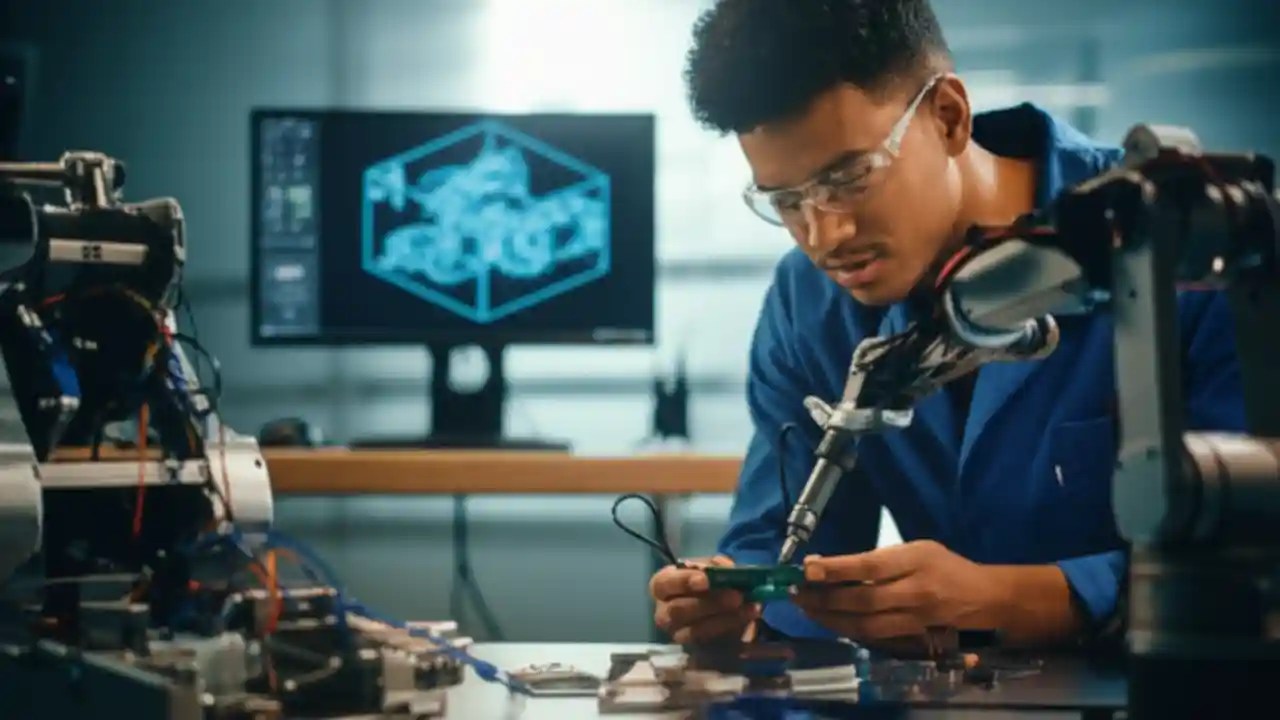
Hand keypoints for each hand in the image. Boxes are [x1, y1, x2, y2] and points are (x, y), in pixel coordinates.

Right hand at [649, 555, 760, 643]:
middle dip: (710, 603)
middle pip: (678, 610)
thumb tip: (728, 571)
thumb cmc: (711, 582)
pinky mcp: (694, 649)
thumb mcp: (714, 567)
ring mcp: (677, 634)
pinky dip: (731, 629)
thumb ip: (718, 566)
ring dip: (725, 619)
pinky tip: (748, 618)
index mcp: (662, 586)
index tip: (705, 580)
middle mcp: (663, 612)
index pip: (662, 584)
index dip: (682, 581)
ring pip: (695, 630)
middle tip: (736, 596)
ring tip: (750, 608)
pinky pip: (711, 643)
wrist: (724, 607)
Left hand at [792, 540, 1008, 645]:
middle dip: (825, 598)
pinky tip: (829, 622)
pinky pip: (875, 636)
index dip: (837, 569)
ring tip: (806, 608)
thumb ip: (880, 558)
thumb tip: (832, 565)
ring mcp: (914, 617)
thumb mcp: (916, 548)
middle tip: (796, 592)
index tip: (808, 568)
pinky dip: (848, 629)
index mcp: (915, 560)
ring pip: (865, 624)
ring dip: (831, 618)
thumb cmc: (944, 564)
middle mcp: (914, 591)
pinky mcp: (912, 635)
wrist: (982, 596)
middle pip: (863, 600)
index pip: (870, 567)